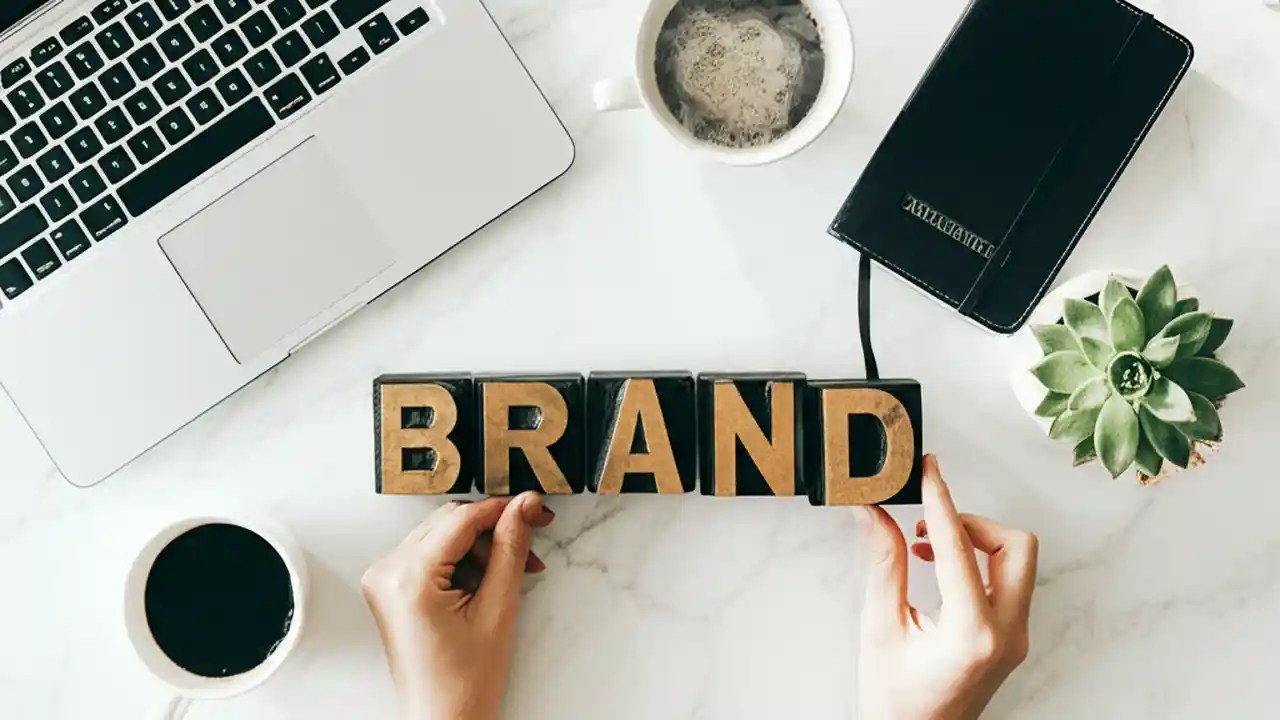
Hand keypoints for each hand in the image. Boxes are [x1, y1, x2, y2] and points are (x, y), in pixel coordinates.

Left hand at [362, 494, 554, 719]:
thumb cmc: (464, 682)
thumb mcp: (498, 608)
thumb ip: (511, 549)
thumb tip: (525, 506)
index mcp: (407, 577)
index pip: (461, 519)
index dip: (503, 509)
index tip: (535, 508)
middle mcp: (386, 571)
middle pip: (449, 522)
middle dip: (493, 530)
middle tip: (531, 541)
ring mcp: (384, 579)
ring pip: (443, 535)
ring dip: (481, 546)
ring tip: (514, 571)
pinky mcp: (391, 588)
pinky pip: (432, 554)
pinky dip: (463, 560)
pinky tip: (489, 580)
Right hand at [857, 455, 1038, 719]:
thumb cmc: (895, 699)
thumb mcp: (881, 628)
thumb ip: (883, 564)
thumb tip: (875, 512)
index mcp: (972, 634)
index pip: (960, 548)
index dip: (941, 500)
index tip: (928, 469)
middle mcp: (1006, 635)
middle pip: (1015, 546)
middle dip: (974, 522)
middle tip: (931, 519)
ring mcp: (1016, 638)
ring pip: (1018, 561)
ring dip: (977, 541)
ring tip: (929, 545)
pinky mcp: (1013, 638)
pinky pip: (1008, 582)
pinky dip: (978, 563)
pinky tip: (940, 566)